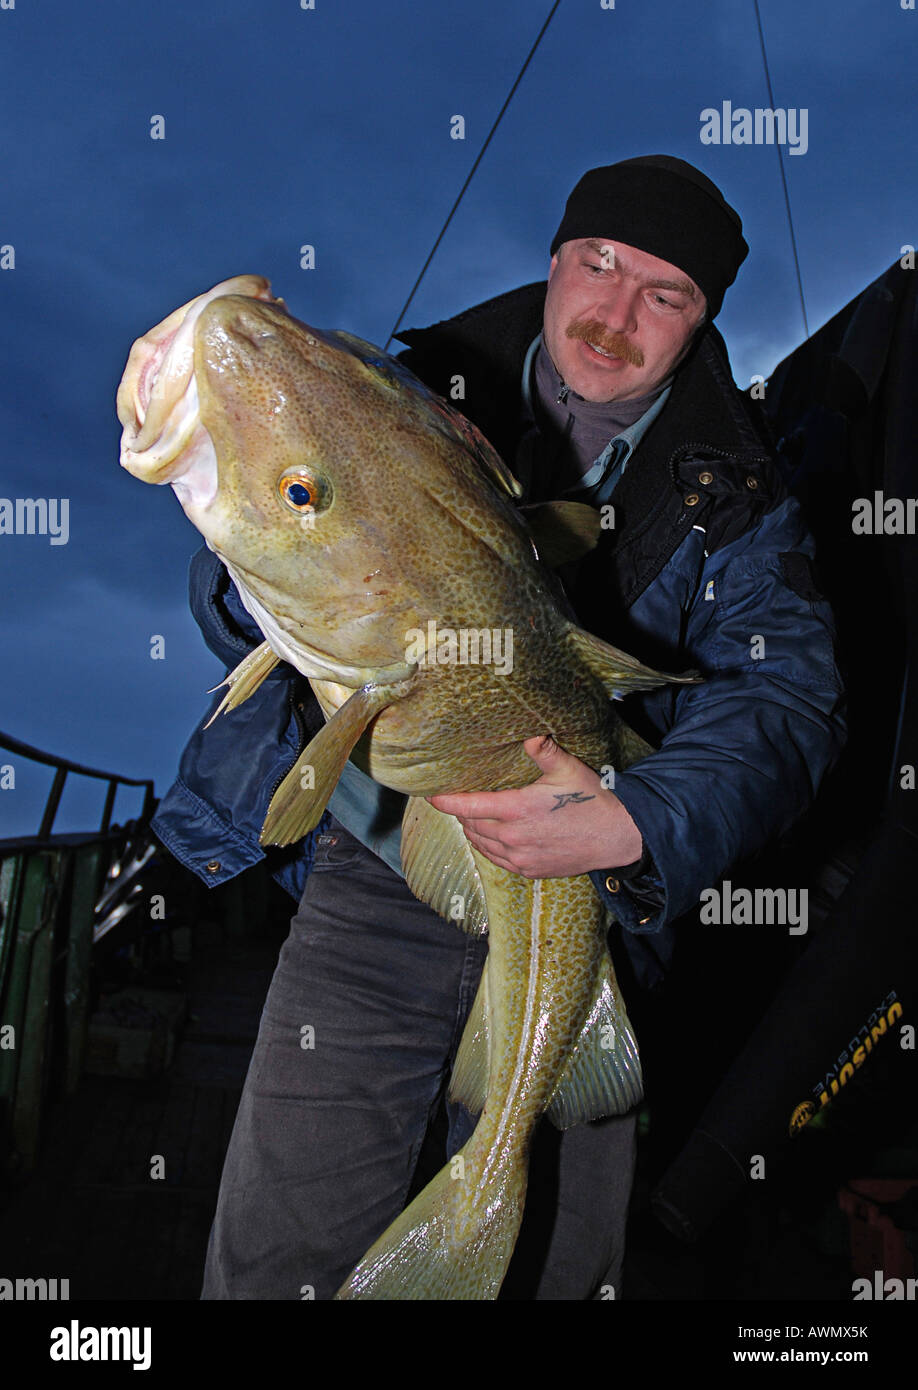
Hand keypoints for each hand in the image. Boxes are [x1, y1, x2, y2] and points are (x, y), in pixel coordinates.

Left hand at [428, 735, 642, 877]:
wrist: (617, 837)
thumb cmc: (592, 800)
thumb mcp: (568, 769)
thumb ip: (544, 751)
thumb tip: (529, 732)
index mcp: (517, 809)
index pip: (468, 806)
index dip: (445, 801)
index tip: (431, 795)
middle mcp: (513, 837)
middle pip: (470, 825)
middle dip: (460, 812)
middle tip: (457, 799)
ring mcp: (519, 857)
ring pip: (480, 844)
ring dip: (472, 830)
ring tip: (471, 816)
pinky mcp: (528, 870)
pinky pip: (496, 860)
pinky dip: (486, 847)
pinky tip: (490, 837)